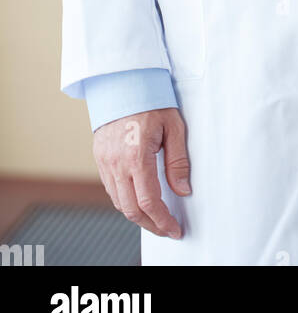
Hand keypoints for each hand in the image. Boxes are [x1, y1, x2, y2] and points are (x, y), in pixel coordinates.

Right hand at [93, 107, 189, 238]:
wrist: (122, 82)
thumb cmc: (151, 100)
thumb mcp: (174, 126)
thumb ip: (178, 161)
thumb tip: (183, 190)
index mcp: (137, 156)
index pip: (149, 202)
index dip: (163, 221)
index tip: (174, 230)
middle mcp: (117, 163)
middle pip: (131, 209)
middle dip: (151, 225)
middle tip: (167, 230)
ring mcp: (105, 162)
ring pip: (119, 202)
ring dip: (137, 216)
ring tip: (156, 218)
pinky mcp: (99, 158)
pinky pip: (111, 189)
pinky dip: (125, 201)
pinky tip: (138, 200)